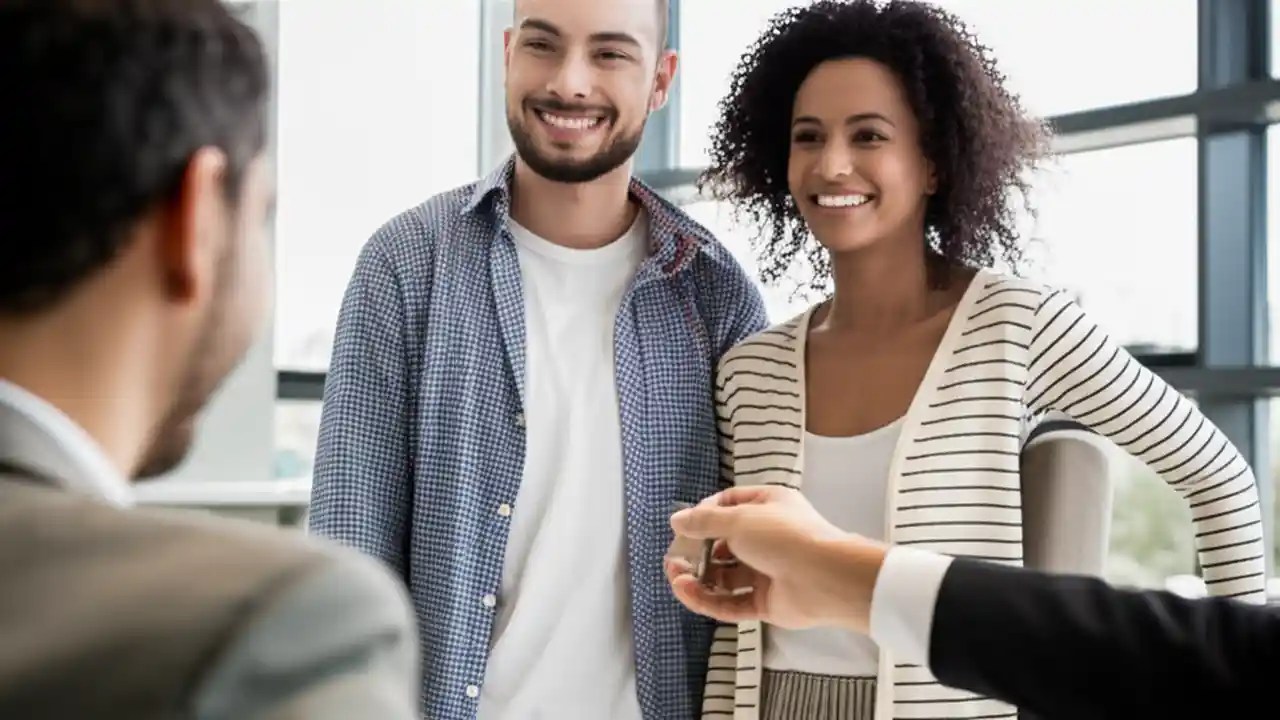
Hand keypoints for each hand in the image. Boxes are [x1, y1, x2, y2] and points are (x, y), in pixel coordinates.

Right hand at [664, 485, 886, 632]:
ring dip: (699, 578)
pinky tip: (689, 594)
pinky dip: (709, 600)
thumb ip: (705, 521)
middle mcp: (767, 538)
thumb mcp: (739, 518)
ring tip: (677, 579)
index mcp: (768, 507)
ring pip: (725, 577)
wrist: (827, 578)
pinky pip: (732, 602)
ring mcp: (767, 571)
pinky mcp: (766, 601)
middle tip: (674, 560)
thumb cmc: (786, 537)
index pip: (730, 505)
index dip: (705, 514)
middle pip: (723, 545)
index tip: (685, 525)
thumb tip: (677, 519)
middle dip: (696, 552)